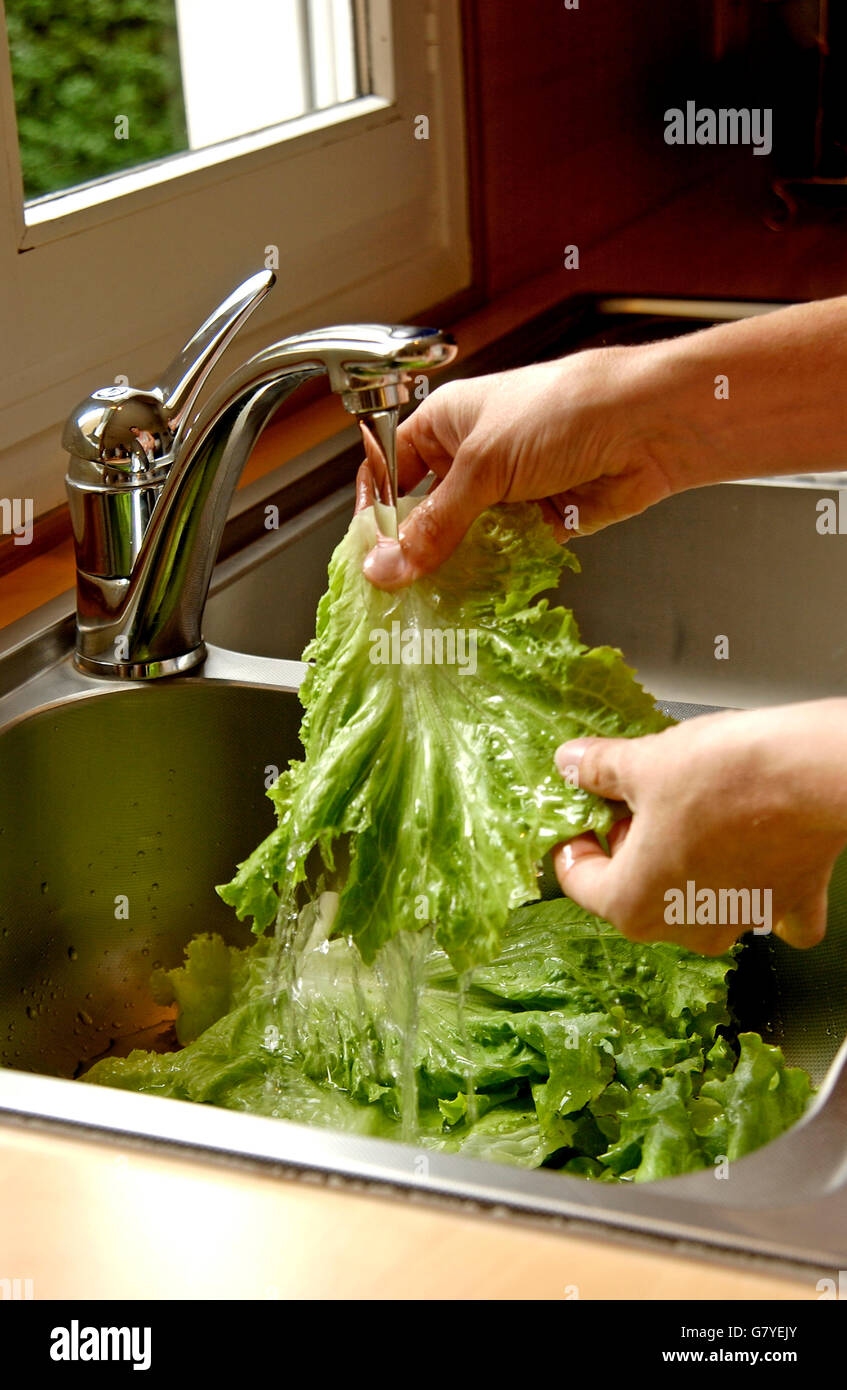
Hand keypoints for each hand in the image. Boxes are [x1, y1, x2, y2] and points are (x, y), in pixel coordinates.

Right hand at [363, 347, 676, 587]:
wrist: (646, 425)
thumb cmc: (561, 412)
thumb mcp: (483, 466)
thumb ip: (436, 524)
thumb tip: (389, 566)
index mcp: (446, 423)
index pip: (391, 468)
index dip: (378, 508)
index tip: (370, 552)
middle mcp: (473, 457)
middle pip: (427, 512)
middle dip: (415, 549)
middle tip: (397, 590)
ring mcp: (508, 491)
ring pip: (466, 540)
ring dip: (454, 568)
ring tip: (431, 604)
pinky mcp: (541, 521)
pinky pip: (505, 556)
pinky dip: (493, 575)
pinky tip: (476, 598)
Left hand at [551, 701, 846, 954]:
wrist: (812, 772)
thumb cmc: (726, 776)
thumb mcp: (643, 762)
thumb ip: (599, 769)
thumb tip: (573, 763)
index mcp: (634, 905)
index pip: (581, 882)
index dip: (574, 843)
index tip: (578, 817)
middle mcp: (687, 928)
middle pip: (638, 893)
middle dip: (630, 849)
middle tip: (630, 801)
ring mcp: (742, 920)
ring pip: (697, 901)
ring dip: (686, 863)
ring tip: (686, 810)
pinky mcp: (791, 901)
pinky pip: (769, 908)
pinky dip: (757, 887)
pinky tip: (752, 854)